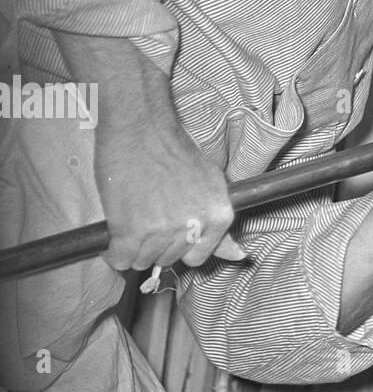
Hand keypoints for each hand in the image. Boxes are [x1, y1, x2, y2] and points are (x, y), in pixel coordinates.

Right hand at [95, 117, 244, 270]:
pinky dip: (114, 250)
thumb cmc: (175, 152)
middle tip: (149, 215)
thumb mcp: (211, 183)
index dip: (181, 246)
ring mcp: (161, 231)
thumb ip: (218, 223)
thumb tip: (240, 256)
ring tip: (133, 216)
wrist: (143, 131)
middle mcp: (194, 226)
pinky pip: (119, 259)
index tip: (171, 231)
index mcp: (219, 215)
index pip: (198, 257)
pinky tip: (117, 228)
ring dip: (134, 247)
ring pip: (142, 261)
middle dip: (156, 244)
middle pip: (168, 259)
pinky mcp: (129, 231)